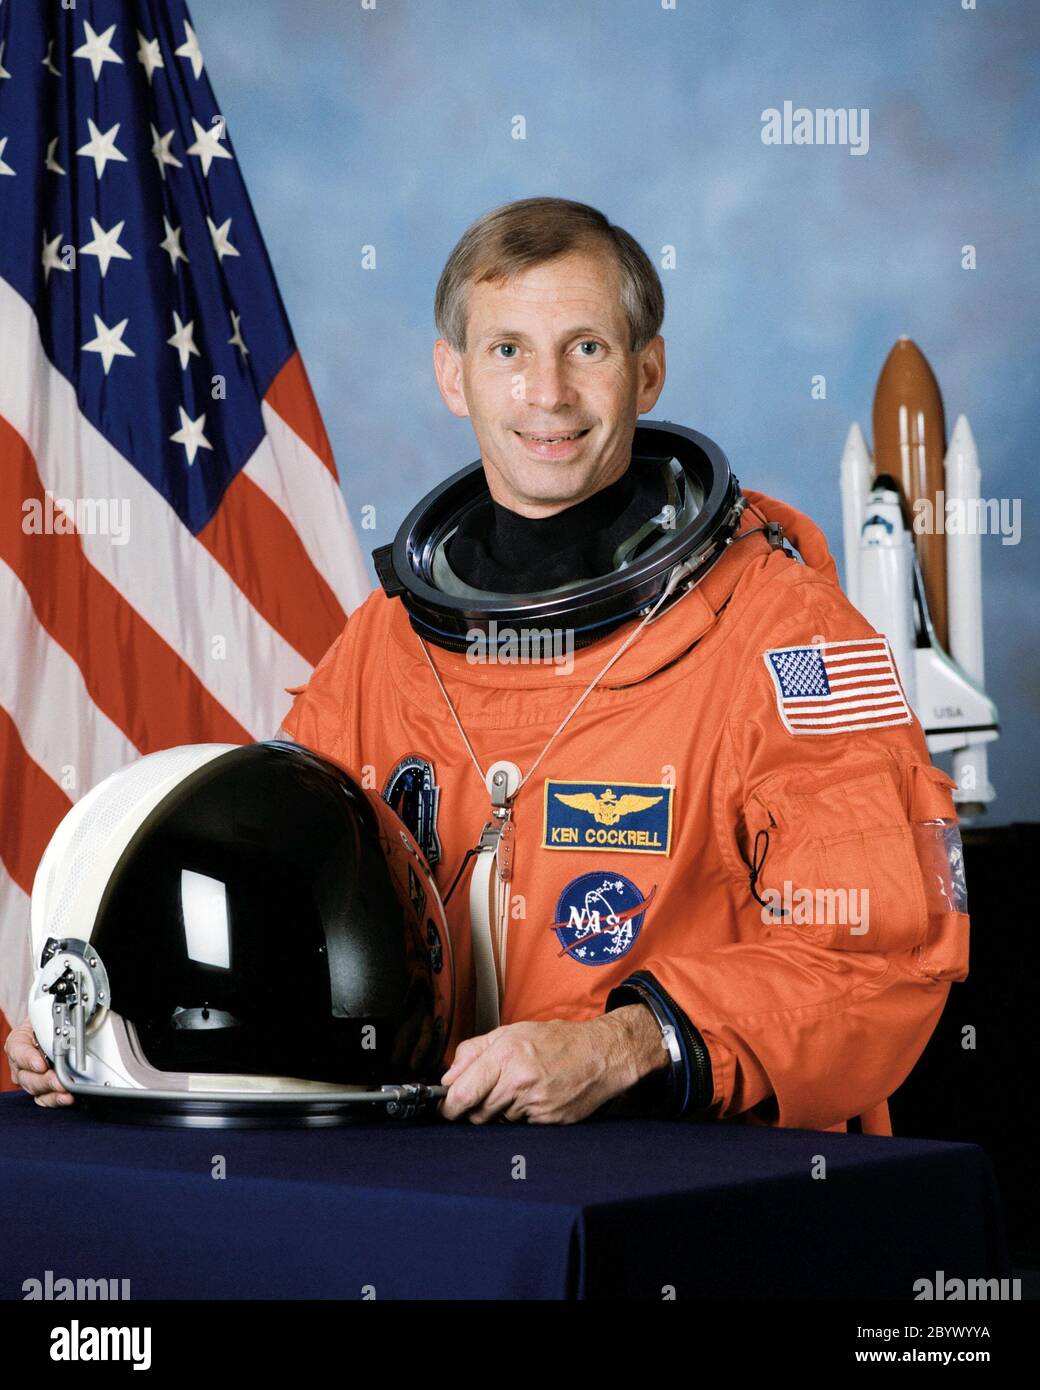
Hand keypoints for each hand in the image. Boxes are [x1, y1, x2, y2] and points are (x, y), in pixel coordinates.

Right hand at [4, 1017, 72, 1106]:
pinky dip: (55, 1099)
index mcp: (17, 1043)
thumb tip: (64, 1023)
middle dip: (45, 1080)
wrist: (47, 1029)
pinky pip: (44, 1099)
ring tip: (66, 1092)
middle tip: (59, 1081)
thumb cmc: (45, 1022)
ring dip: (52, 1092)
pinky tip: (67, 1098)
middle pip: (27, 1077)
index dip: (29, 1060)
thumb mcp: (44, 1017)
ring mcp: (29, 1079)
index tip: (41, 1065)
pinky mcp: (40, 1089)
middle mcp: (19, 1065)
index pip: (18, 1052)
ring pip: (35, 1090)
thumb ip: (48, 1022)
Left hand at [437, 1008, 662, 1124]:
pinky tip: (536, 1097)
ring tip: (520, 1088)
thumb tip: (447, 1076)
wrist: (600, 1054)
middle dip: (476, 1107)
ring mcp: (535, 1104)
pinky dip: (523, 1115)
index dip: (448, 1105)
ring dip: (501, 1110)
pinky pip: (521, 1126)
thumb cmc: (556, 1040)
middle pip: (477, 1113)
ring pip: (499, 1120)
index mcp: (505, 1056)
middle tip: (489, 1091)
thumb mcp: (510, 1032)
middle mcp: (519, 1082)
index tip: (446, 1107)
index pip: (462, 1093)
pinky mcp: (548, 1121)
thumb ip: (473, 1052)